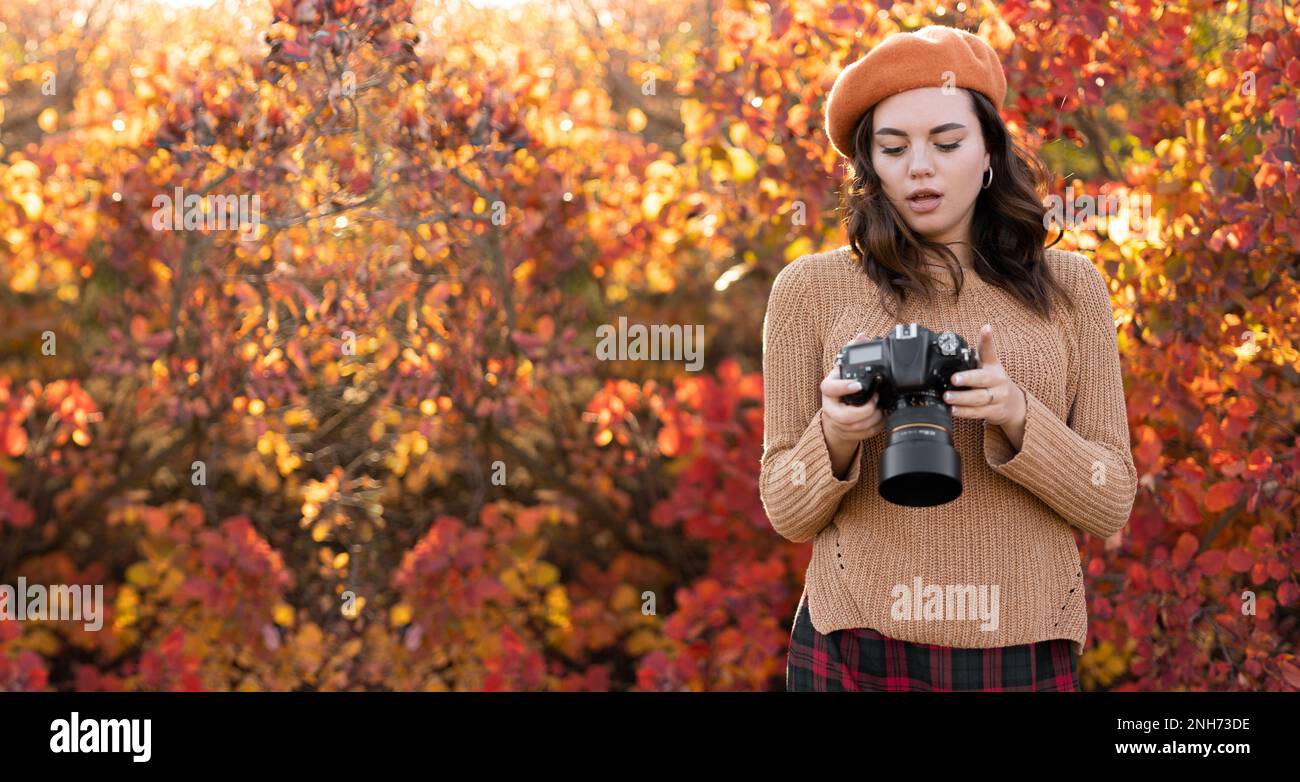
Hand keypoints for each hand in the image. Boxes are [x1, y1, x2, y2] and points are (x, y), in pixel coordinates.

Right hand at [820, 332, 885, 447]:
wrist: (835, 410)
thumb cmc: (841, 387)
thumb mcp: (844, 368)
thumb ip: (853, 351)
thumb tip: (862, 336)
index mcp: (828, 389)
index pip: (830, 389)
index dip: (844, 388)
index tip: (858, 386)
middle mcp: (830, 407)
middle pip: (845, 416)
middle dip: (865, 411)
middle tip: (876, 401)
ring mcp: (838, 422)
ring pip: (856, 427)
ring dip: (872, 419)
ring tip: (881, 409)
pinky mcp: (847, 433)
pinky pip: (863, 435)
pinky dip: (875, 428)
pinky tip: (880, 419)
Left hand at [942, 324, 1027, 447]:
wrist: (1014, 405)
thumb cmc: (994, 382)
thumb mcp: (989, 365)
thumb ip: (978, 353)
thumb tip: (971, 334)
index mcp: (993, 365)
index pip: (990, 350)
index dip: (988, 339)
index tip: (986, 328)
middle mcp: (997, 380)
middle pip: (983, 379)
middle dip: (968, 379)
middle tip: (954, 379)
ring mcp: (998, 397)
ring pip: (979, 398)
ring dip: (962, 399)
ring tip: (947, 397)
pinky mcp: (995, 412)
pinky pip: (979, 413)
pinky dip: (965, 412)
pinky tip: (954, 410)